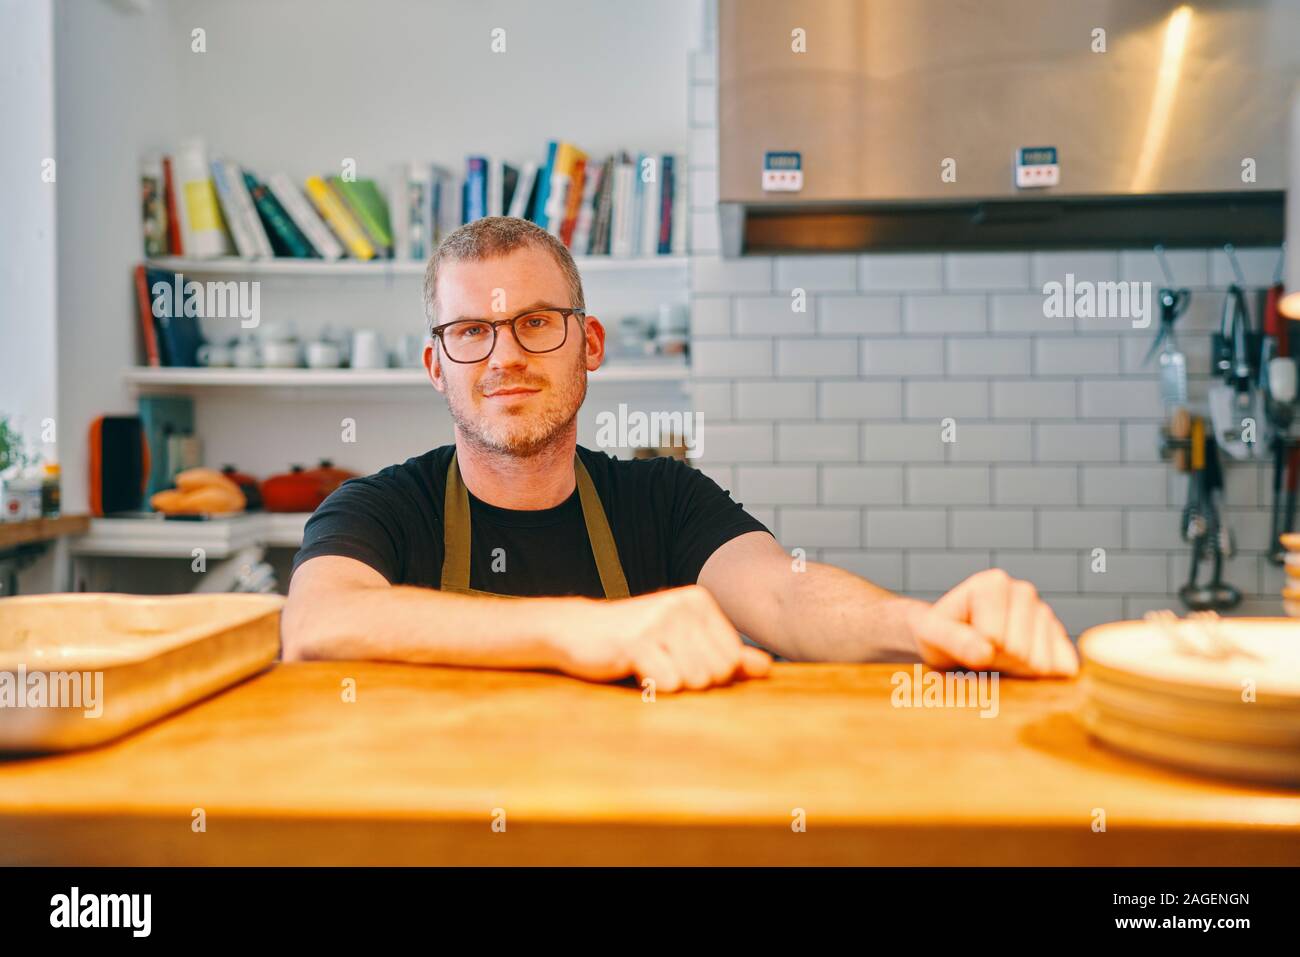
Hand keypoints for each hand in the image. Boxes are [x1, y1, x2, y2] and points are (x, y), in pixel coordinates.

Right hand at [552, 585, 772, 691]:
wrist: (575, 630)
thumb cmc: (635, 640)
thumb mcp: (683, 643)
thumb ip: (726, 655)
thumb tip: (766, 667)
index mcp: (699, 601)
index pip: (732, 659)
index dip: (709, 673)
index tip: (679, 658)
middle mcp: (683, 605)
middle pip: (717, 672)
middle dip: (690, 679)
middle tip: (661, 663)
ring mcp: (660, 621)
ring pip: (694, 680)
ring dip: (669, 683)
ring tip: (648, 664)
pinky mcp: (637, 641)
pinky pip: (667, 684)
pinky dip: (651, 687)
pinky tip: (634, 668)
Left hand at [909, 569, 1077, 677]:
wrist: (950, 638)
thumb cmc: (938, 634)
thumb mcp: (932, 636)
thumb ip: (954, 640)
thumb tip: (985, 652)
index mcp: (993, 583)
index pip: (995, 638)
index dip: (977, 650)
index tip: (966, 641)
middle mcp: (1024, 592)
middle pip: (1020, 652)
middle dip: (998, 661)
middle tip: (981, 652)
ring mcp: (1044, 613)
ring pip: (1040, 664)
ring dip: (1016, 671)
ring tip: (996, 655)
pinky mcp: (1059, 636)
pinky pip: (1063, 669)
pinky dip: (1042, 677)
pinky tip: (1021, 665)